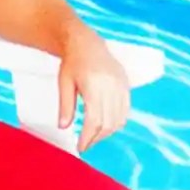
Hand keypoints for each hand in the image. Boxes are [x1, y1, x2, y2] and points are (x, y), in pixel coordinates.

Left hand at [57, 34, 130, 151]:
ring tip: (93, 136)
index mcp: (94, 84)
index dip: (88, 137)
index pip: (95, 119)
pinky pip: (125, 111)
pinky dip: (116, 122)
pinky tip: (105, 126)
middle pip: (108, 123)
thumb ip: (65, 106)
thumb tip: (63, 127)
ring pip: (119, 119)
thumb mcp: (64, 83)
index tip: (80, 147)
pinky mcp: (126, 85)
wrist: (87, 43)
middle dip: (96, 138)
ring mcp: (121, 85)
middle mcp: (111, 85)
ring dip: (106, 132)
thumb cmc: (72, 62)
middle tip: (84, 144)